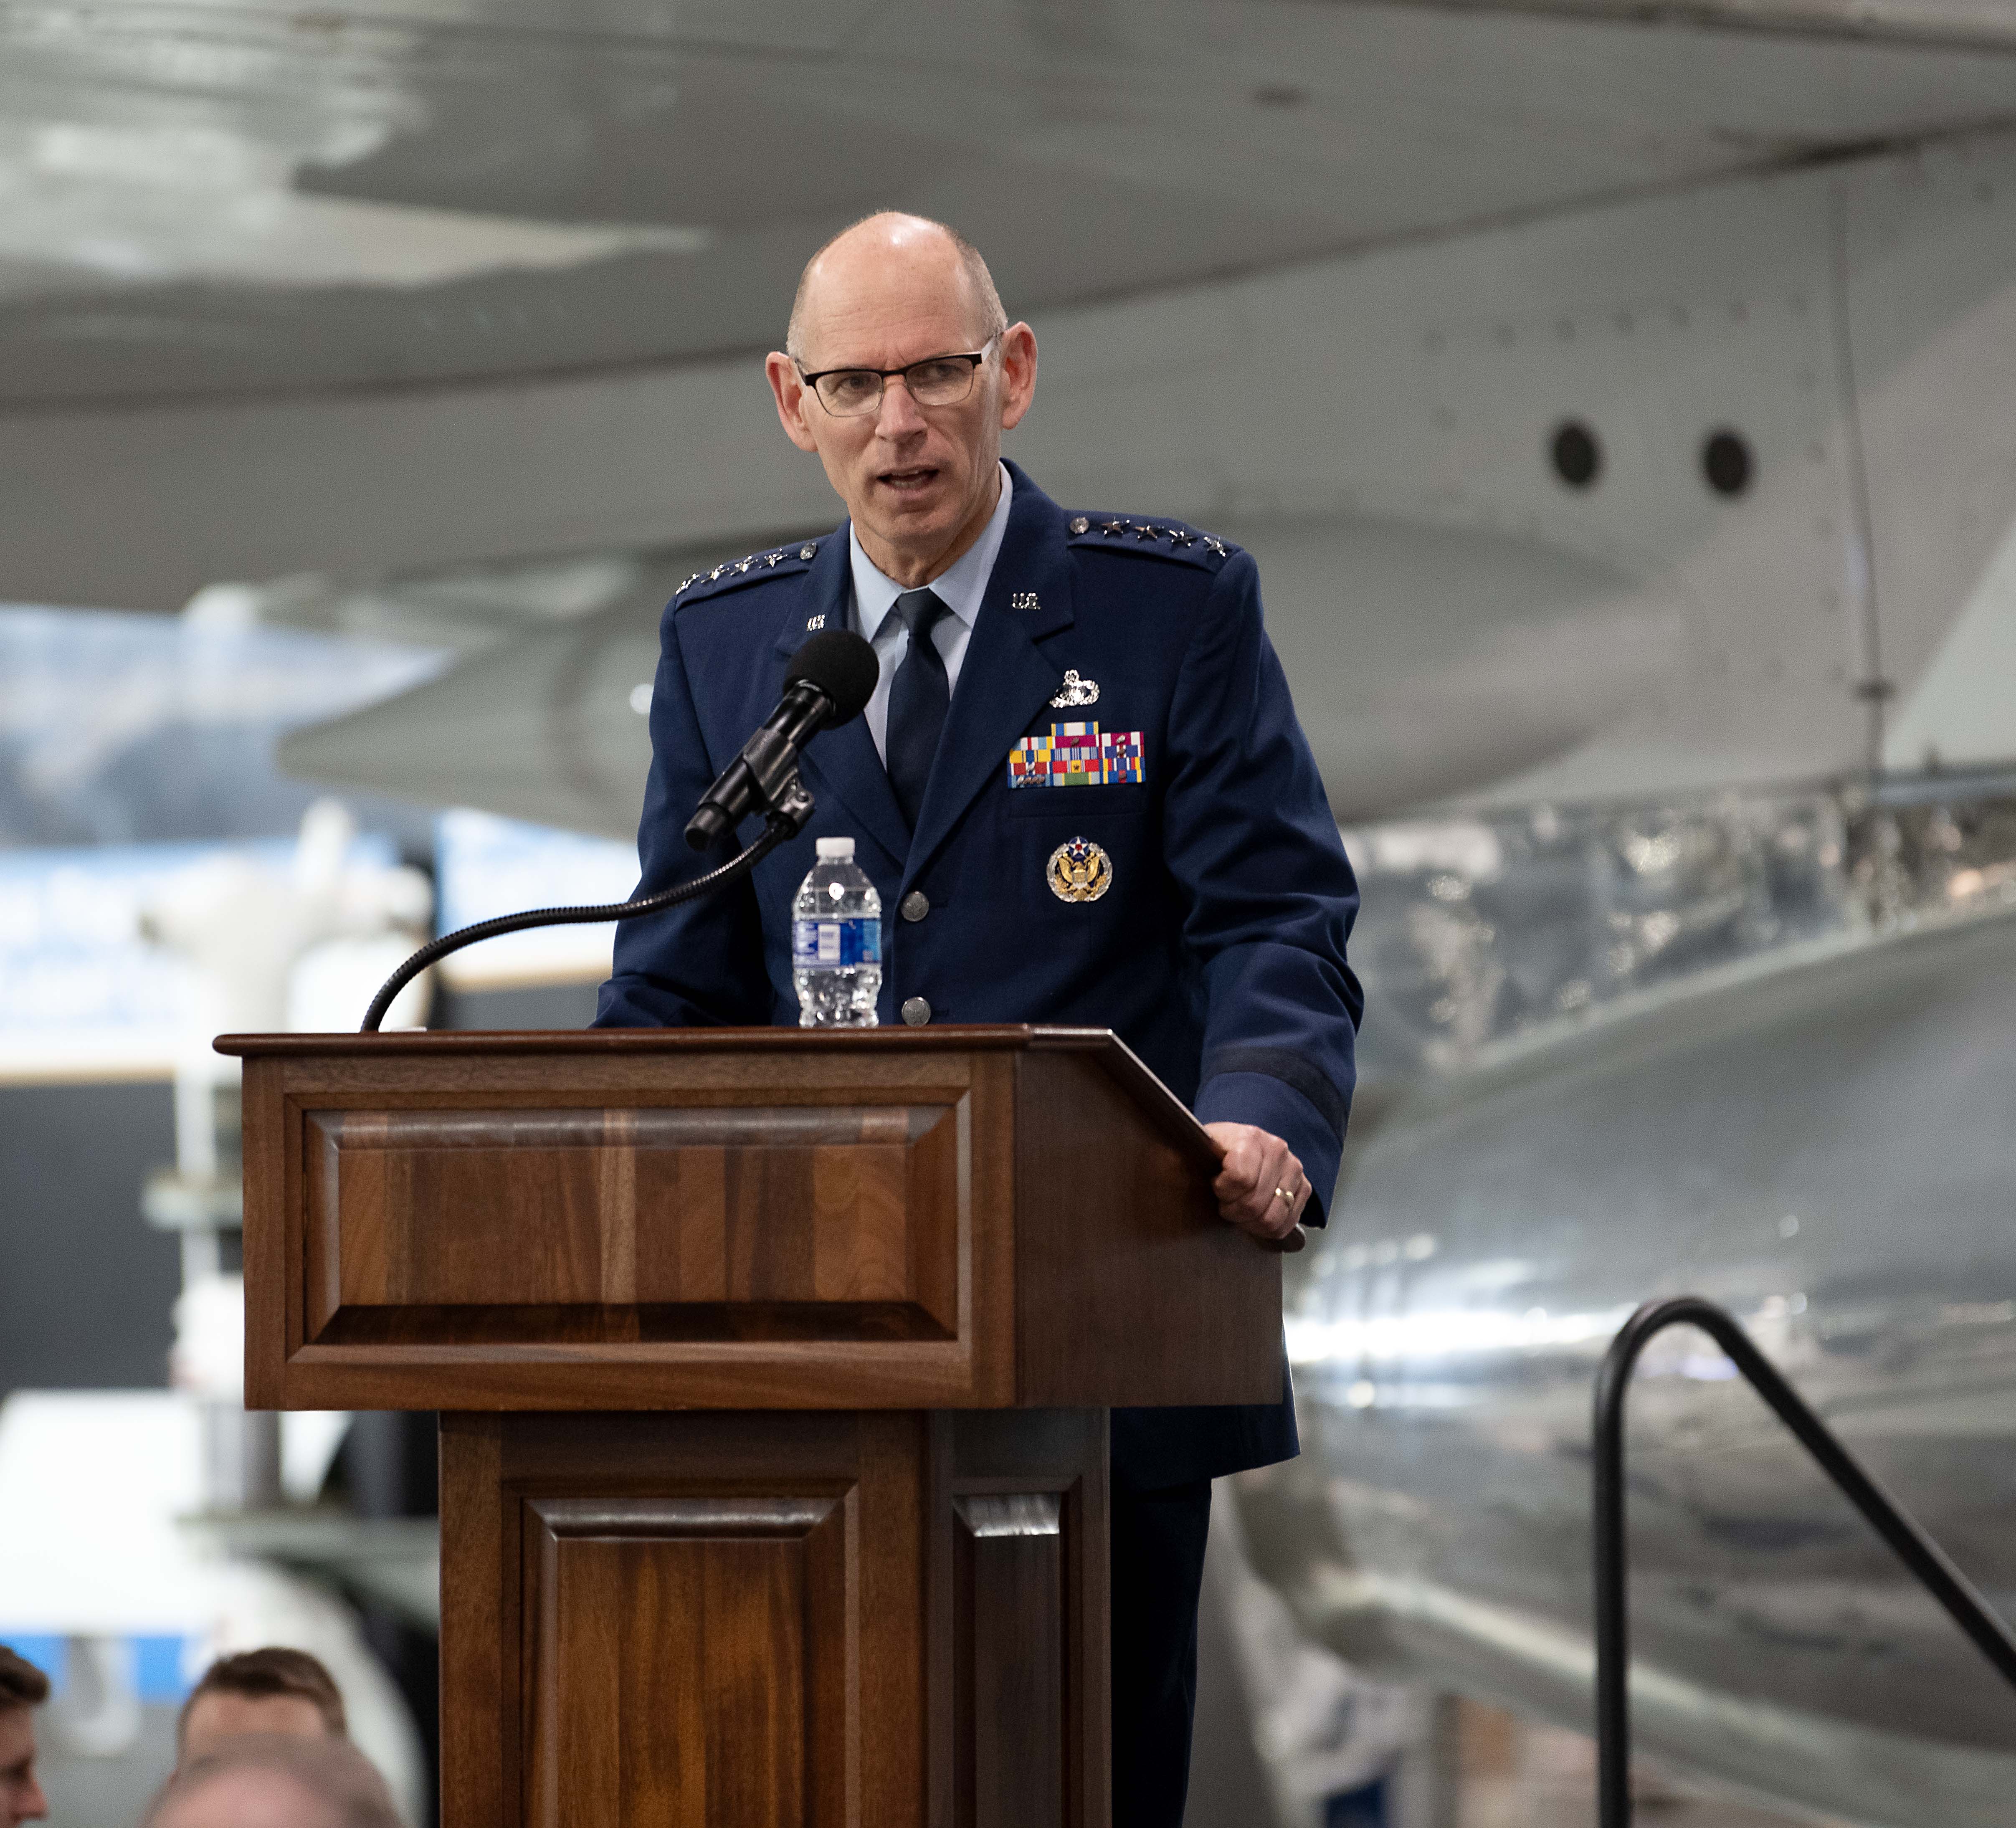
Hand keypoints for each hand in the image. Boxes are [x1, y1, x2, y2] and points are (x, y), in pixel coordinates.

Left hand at [1201, 1122, 1307, 1239]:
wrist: (1238, 1145)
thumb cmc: (1215, 1152)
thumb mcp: (1200, 1149)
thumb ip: (1190, 1157)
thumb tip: (1171, 1170)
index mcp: (1250, 1137)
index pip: (1240, 1177)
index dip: (1223, 1190)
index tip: (1216, 1185)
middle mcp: (1277, 1149)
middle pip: (1254, 1203)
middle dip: (1233, 1211)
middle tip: (1225, 1203)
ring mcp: (1294, 1168)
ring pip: (1272, 1219)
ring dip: (1250, 1223)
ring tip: (1239, 1211)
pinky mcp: (1304, 1186)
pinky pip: (1286, 1224)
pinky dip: (1267, 1229)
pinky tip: (1254, 1217)